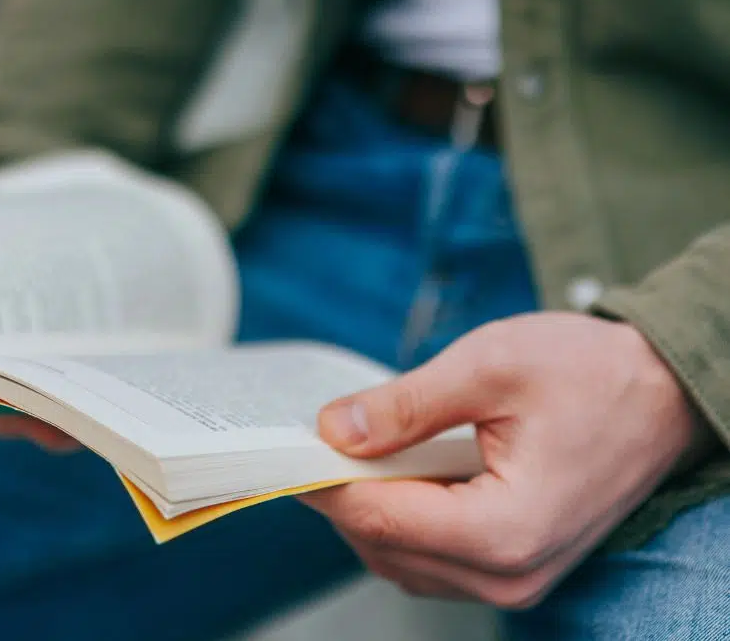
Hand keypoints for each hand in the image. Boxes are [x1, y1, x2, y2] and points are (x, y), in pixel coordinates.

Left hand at [299, 312, 711, 607]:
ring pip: (399, 557)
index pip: (378, 519)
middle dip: (341, 492)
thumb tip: (334, 429)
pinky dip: (400, 515)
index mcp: (505, 531)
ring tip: (357, 446)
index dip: (322, 482)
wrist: (664, 395)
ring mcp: (512, 580)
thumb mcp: (490, 366)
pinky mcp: (511, 567)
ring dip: (368, 505)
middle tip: (316, 437)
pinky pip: (429, 555)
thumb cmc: (594, 375)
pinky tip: (396, 468)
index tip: (283, 449)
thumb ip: (406, 405)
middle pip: (381, 545)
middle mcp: (508, 575)